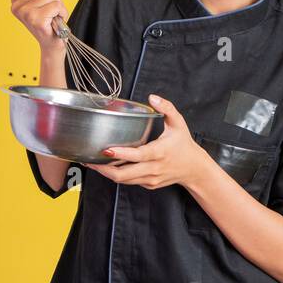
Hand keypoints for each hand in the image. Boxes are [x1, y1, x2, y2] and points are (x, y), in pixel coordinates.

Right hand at [10, 0, 67, 52]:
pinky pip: (56, 5)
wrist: (53, 43)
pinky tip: (55, 22)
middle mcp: (16, 6)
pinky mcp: (35, 20)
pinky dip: (61, 13)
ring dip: (58, 6)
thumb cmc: (49, 20)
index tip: (45, 4)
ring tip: (53, 18)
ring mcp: (25, 13)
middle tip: (51, 12)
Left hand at [86, 93, 208, 188]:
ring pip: (123, 180)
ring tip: (92, 162)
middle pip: (123, 174)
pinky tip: (107, 166)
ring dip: (106, 173)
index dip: (120, 154)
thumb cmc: (184, 145)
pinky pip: (129, 181)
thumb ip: (167, 108)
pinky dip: (116, 175)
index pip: (137, 155)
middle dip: (103, 169)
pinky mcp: (148, 184)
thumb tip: (152, 97)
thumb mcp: (178, 123)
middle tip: (88, 159)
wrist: (194, 169)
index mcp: (159, 152)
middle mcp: (153, 168)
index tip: (106, 150)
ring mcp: (150, 179)